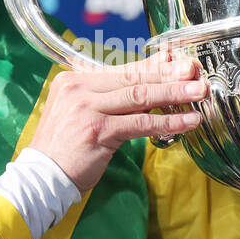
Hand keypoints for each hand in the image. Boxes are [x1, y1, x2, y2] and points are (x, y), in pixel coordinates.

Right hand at [30, 52, 207, 192]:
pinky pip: (140, 124)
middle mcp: (79, 89)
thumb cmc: (65, 147)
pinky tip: (187, 122)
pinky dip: (167, 122)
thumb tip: (149, 82)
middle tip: (194, 71)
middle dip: (168, 74)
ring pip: (140, 97)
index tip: (178, 61)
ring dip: (174, 94)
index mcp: (74, 79)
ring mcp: (87, 108)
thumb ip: (112, 96)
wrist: (41, 177)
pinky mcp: (97, 131)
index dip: (154, 65)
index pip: (123, 69)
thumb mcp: (84, 113)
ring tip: (198, 92)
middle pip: (133, 78)